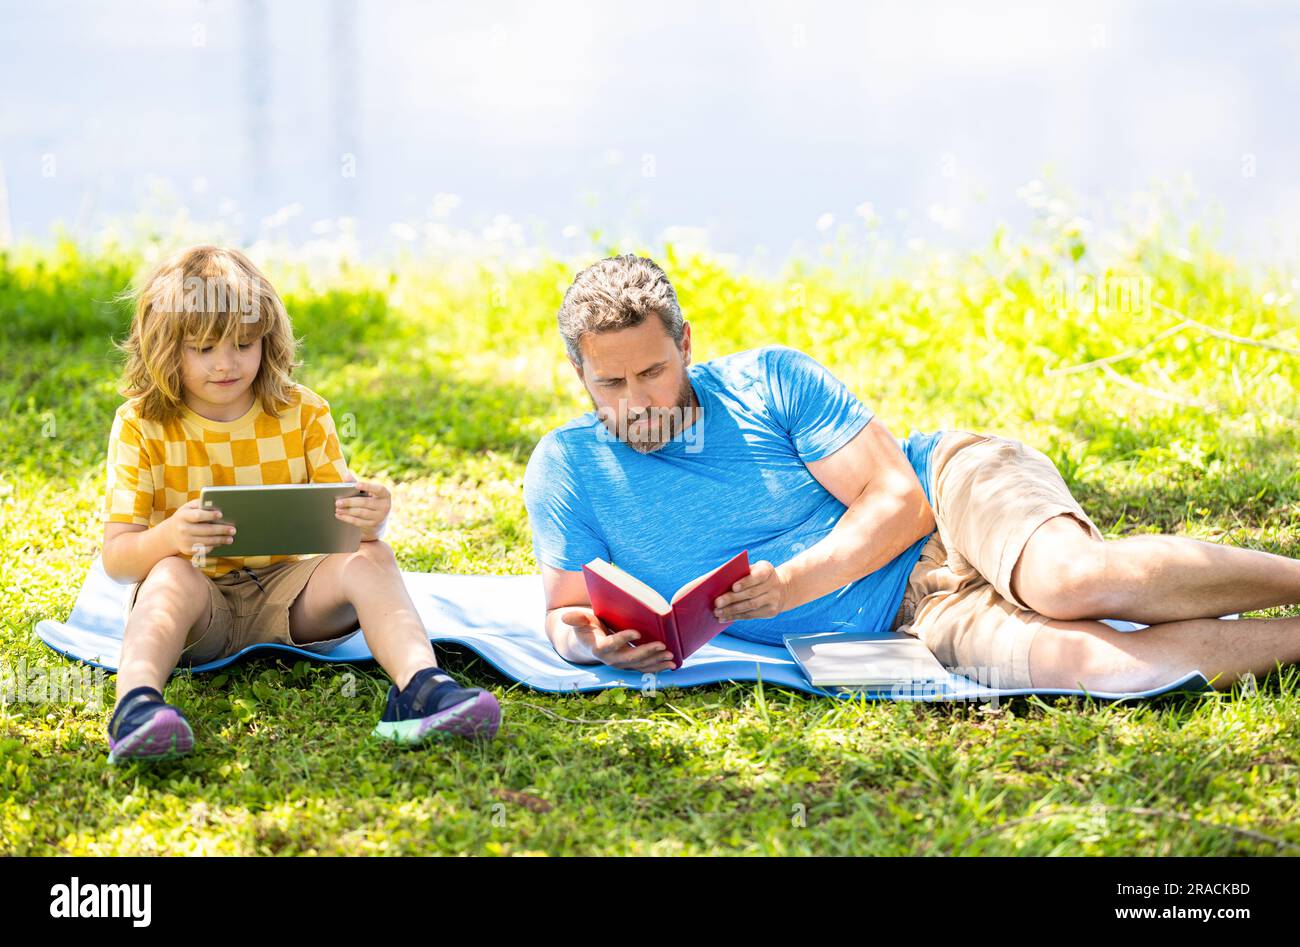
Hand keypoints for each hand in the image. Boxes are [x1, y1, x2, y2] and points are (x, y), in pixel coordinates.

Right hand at [166, 498, 235, 557]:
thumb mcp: (189, 507)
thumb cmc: (186, 516)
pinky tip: (220, 542)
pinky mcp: (188, 550)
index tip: (221, 514)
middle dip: (221, 530)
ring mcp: (184, 541)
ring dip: (221, 540)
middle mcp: (182, 529)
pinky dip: (213, 546)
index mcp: (183, 516)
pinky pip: (204, 549)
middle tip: (233, 529)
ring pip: (207, 541)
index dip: (209, 515)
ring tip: (230, 538)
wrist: (172, 533)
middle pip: (206, 530)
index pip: (197, 515)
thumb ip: (201, 504)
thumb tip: (217, 503)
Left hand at [335, 479, 390, 540]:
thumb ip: (355, 482)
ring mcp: (380, 516)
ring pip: (361, 513)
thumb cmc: (370, 499)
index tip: (356, 485)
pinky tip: (339, 515)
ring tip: (337, 509)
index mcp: (385, 494)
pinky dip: (347, 518)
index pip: (378, 489)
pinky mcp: (373, 524)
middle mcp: (385, 505)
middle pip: (366, 502)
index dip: (368, 486)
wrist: (377, 516)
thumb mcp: (366, 491)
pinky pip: (359, 522)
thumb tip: (346, 475)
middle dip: (350, 502)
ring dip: (347, 511)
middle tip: (338, 502)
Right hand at [560, 609, 675, 671]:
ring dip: (656, 662)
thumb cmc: (586, 628)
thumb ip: (576, 619)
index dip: (623, 639)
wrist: (587, 645)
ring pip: (640, 666)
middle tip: (662, 645)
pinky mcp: (630, 665)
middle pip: (630, 658)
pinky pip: (645, 668)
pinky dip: (659, 667)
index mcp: (599, 647)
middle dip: (646, 652)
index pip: (611, 645)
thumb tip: (566, 615)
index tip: (637, 632)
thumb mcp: (580, 621)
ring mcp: (622, 664)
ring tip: (671, 656)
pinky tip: (672, 664)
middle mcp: (611, 659)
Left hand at [712, 559, 788, 620]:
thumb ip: (740, 573)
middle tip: (717, 603)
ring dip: (732, 610)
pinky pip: (751, 615)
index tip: (733, 587)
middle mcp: (773, 584)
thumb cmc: (756, 577)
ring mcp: (774, 599)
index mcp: (767, 570)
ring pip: (751, 606)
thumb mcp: (753, 570)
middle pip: (751, 593)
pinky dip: (736, 617)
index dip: (746, 582)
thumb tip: (718, 582)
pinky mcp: (771, 611)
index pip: (758, 576)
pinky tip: (724, 618)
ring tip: (717, 612)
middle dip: (732, 598)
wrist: (781, 589)